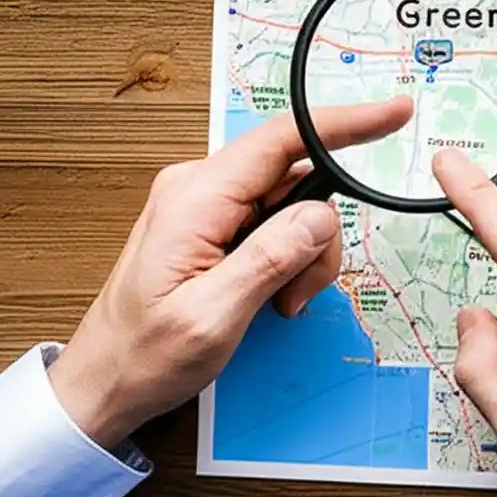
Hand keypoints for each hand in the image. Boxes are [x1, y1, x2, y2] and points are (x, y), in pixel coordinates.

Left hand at [47, 98, 412, 447]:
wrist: (103, 382)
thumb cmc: (144, 355)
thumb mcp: (213, 317)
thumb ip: (270, 259)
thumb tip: (322, 215)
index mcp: (195, 198)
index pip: (282, 139)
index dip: (344, 124)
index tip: (393, 114)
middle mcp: (198, 187)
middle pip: (296, 178)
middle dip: (317, 234)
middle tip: (301, 293)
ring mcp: (204, 204)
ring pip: (291, 205)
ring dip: (302, 255)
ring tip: (280, 303)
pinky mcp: (210, 223)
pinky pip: (272, 223)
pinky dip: (286, 259)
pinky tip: (270, 296)